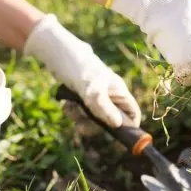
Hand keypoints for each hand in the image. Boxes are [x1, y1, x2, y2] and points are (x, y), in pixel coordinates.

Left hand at [23, 14, 141, 127]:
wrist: (57, 53)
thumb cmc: (79, 67)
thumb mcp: (92, 90)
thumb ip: (104, 108)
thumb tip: (117, 125)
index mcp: (118, 92)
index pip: (132, 113)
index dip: (129, 127)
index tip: (116, 137)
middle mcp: (109, 95)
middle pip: (110, 121)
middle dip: (94, 124)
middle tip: (81, 124)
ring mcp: (96, 96)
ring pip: (93, 118)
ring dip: (80, 117)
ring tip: (70, 108)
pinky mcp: (82, 97)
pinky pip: (80, 112)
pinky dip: (73, 111)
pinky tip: (66, 103)